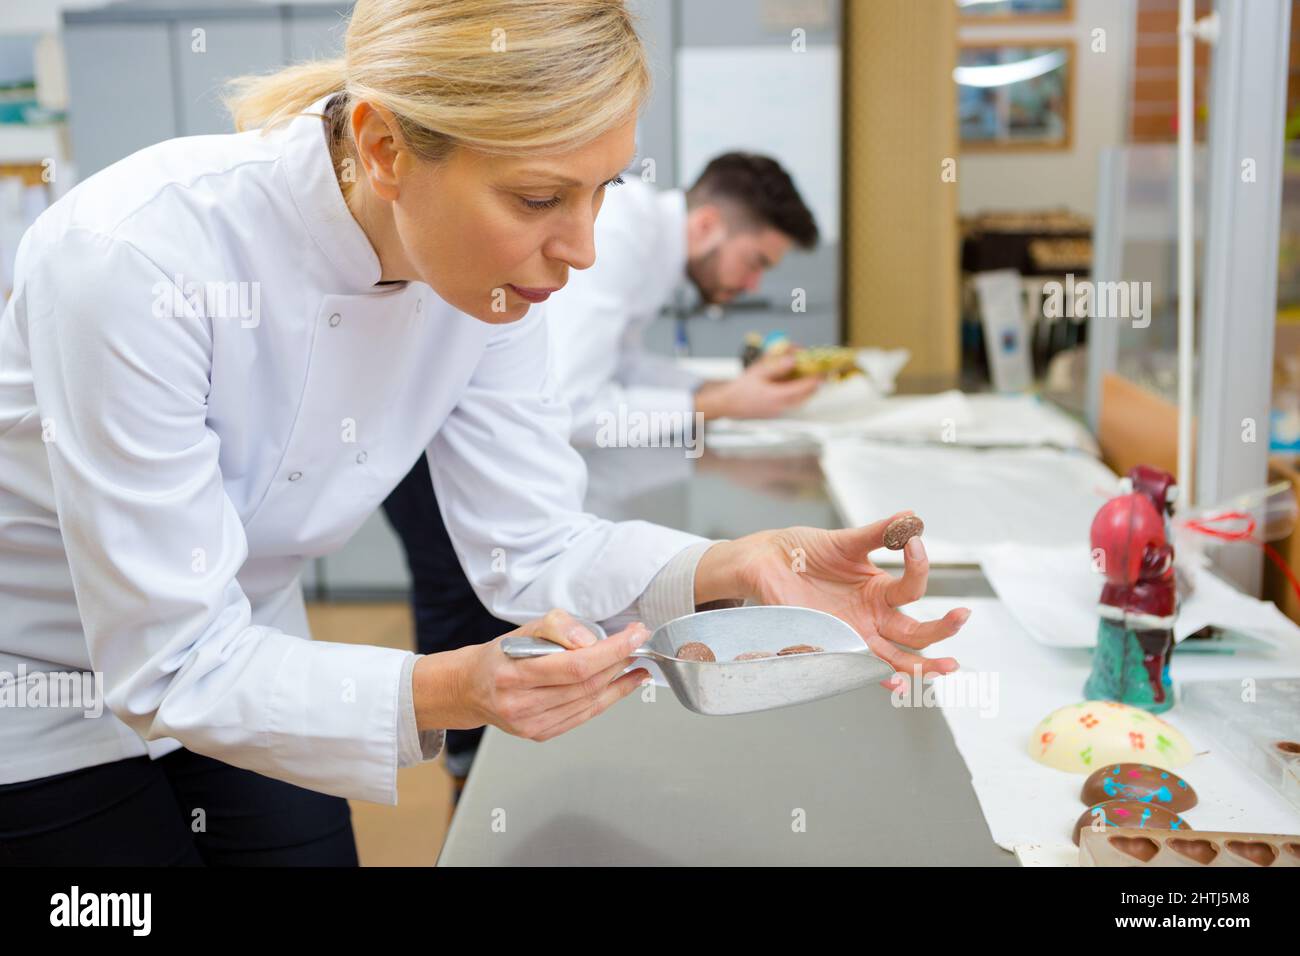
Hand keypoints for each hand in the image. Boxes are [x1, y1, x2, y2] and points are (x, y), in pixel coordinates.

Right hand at [412, 609, 650, 740]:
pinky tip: (623, 684)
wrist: (471, 688)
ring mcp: (531, 724)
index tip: (635, 634)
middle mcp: (520, 704)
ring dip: (620, 681)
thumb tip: (591, 641)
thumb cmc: (500, 656)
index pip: (576, 665)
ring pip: (589, 702)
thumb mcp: (523, 629)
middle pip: (586, 685)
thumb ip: (558, 627)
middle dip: (620, 662)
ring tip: (636, 663)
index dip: (612, 650)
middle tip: (639, 643)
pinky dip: (608, 698)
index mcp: (512, 674)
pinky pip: (584, 715)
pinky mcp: (541, 734)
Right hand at [694, 354, 819, 420]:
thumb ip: (777, 365)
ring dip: (807, 388)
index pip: (806, 387)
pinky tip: (793, 382)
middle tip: (821, 372)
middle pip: (807, 395)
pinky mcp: (776, 410)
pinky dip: (798, 392)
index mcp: (778, 396)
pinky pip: (793, 401)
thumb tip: (793, 359)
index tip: (824, 369)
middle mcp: (782, 406)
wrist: (727, 404)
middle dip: (815, 383)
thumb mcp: (758, 372)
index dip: (817, 377)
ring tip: (809, 376)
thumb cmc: (739, 389)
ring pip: (801, 399)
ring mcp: (779, 410)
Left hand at [694, 512, 969, 684]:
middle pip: (915, 630)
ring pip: (896, 655)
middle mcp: (872, 616)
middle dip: (941, 628)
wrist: (766, 564)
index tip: (914, 543)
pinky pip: (859, 666)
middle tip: (961, 617)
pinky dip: (880, 676)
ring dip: (922, 663)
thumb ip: (878, 533)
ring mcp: (854, 633)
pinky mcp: (831, 644)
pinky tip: (894, 682)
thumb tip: (912, 517)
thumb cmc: (805, 552)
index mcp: (879, 589)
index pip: (912, 587)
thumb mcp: (844, 540)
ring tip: (947, 666)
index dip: (918, 567)